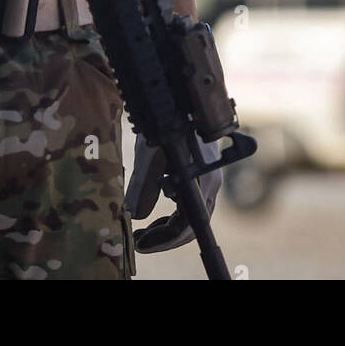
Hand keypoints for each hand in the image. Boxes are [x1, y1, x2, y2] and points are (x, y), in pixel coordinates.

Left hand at [124, 131, 221, 253]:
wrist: (184, 100)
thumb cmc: (169, 121)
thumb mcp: (150, 154)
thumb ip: (142, 187)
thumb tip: (134, 216)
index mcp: (202, 183)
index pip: (188, 226)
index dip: (165, 240)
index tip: (143, 245)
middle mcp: (210, 186)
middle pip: (191, 225)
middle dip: (164, 238)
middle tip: (138, 242)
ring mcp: (208, 182)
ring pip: (191, 217)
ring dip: (168, 228)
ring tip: (142, 233)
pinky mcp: (202, 177)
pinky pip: (190, 206)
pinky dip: (173, 215)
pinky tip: (155, 218)